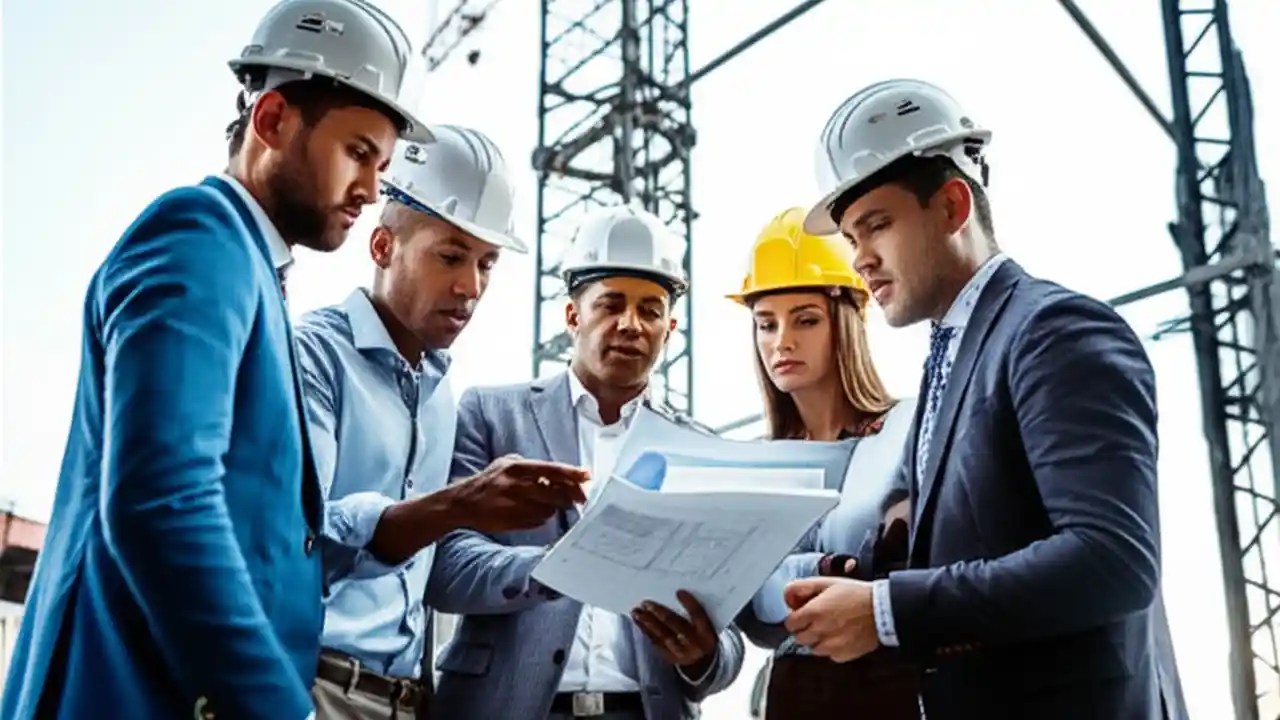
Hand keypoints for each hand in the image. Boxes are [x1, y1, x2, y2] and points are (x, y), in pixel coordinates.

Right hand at [452, 454, 588, 532]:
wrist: (461, 503)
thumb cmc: (488, 482)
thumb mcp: (506, 465)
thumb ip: (531, 468)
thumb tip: (560, 474)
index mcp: (516, 468)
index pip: (551, 469)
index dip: (571, 474)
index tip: (587, 477)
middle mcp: (515, 484)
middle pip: (554, 492)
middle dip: (569, 496)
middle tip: (578, 499)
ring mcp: (513, 504)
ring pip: (547, 509)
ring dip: (554, 509)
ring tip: (548, 506)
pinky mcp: (511, 521)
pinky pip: (537, 521)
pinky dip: (541, 519)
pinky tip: (533, 514)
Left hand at [632, 590, 717, 676]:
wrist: (702, 663)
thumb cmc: (702, 636)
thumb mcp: (707, 627)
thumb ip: (696, 614)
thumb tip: (677, 594)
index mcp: (706, 632)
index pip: (698, 615)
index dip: (689, 603)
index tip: (679, 592)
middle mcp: (693, 642)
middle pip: (676, 625)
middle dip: (660, 613)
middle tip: (647, 603)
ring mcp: (680, 651)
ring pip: (662, 635)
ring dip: (648, 622)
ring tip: (637, 612)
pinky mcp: (669, 656)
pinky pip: (655, 642)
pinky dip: (646, 631)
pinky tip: (638, 621)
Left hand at [783, 576, 879, 662]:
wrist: (883, 610)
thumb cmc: (856, 594)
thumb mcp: (827, 582)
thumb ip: (802, 587)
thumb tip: (787, 597)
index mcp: (813, 612)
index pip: (790, 623)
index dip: (796, 618)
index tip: (804, 615)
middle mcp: (819, 631)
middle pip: (799, 637)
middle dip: (805, 629)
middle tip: (818, 621)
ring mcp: (830, 645)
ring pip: (813, 648)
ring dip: (818, 640)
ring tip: (832, 628)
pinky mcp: (842, 655)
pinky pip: (829, 655)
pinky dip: (832, 648)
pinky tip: (841, 636)